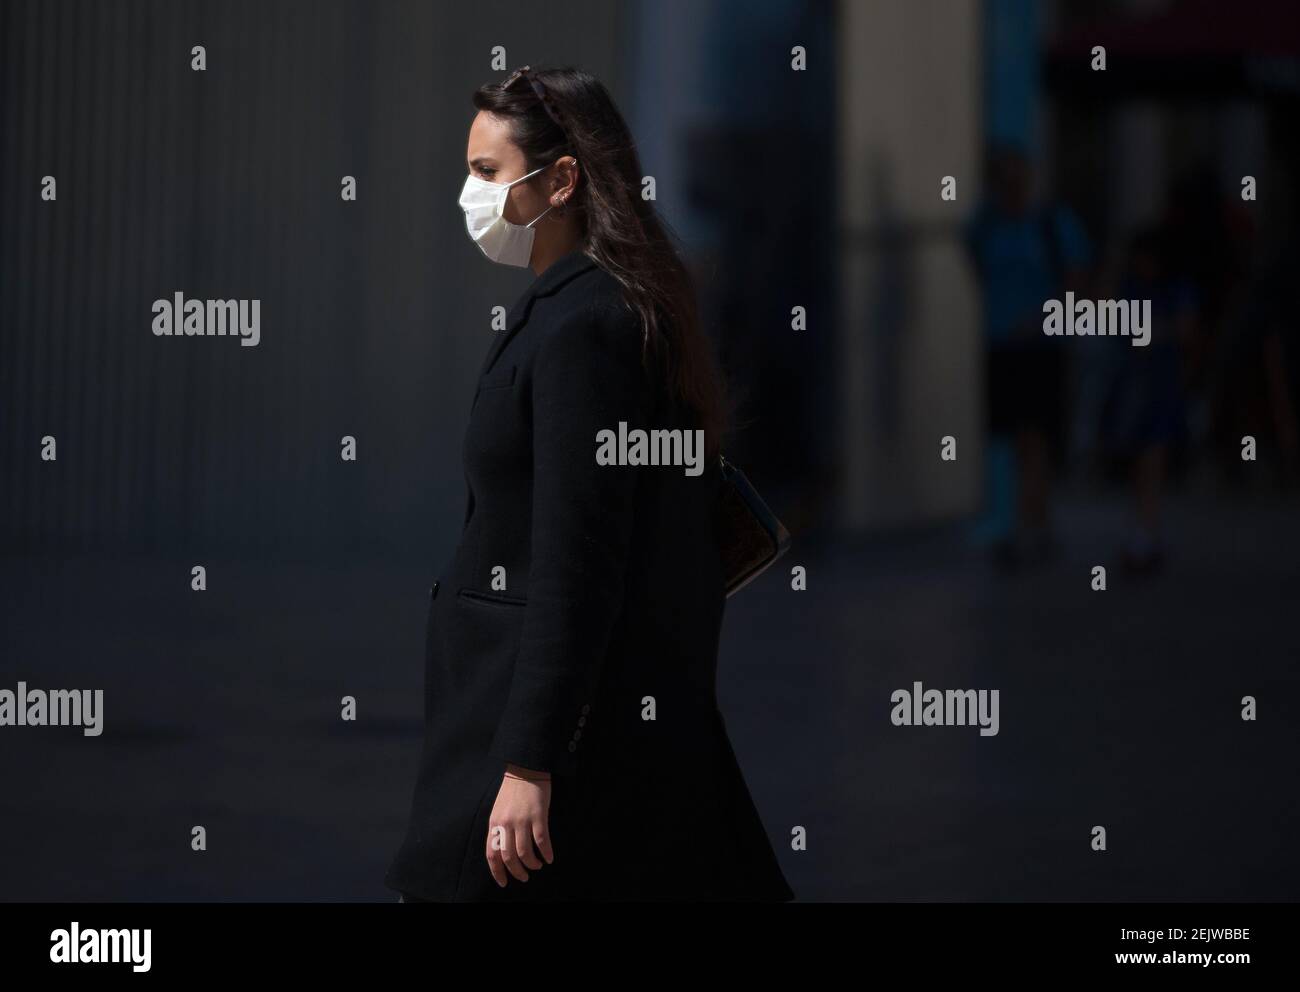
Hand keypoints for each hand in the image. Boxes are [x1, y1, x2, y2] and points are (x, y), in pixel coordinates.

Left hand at [485, 764, 553, 885]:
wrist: (525, 768)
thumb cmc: (512, 790)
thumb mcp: (499, 810)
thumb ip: (499, 829)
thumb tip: (502, 852)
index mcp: (494, 823)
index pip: (492, 854)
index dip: (498, 872)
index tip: (504, 882)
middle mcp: (506, 824)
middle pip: (509, 857)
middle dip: (517, 871)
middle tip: (524, 877)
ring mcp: (522, 820)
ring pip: (525, 852)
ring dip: (532, 864)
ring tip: (537, 866)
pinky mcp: (538, 815)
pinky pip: (542, 840)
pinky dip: (546, 853)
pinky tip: (549, 858)